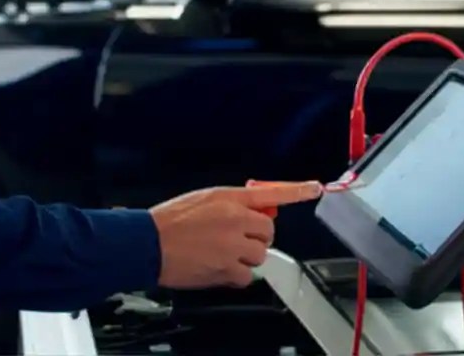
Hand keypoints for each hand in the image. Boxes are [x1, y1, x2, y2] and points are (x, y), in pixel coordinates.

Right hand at [149, 181, 321, 289]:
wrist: (148, 243)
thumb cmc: (170, 221)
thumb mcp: (203, 199)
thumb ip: (233, 203)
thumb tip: (257, 208)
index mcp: (229, 199)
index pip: (270, 193)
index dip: (296, 191)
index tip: (315, 188)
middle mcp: (235, 220)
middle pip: (268, 231)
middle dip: (256, 236)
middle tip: (236, 237)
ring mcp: (232, 246)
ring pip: (259, 254)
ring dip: (246, 256)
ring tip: (221, 252)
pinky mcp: (226, 269)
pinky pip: (246, 275)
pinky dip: (236, 274)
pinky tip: (218, 266)